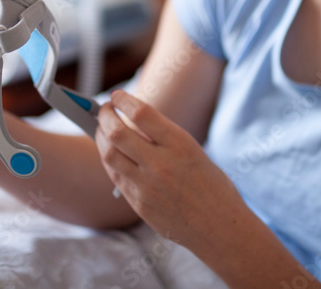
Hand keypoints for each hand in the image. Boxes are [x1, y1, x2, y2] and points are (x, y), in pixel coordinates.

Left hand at [94, 90, 246, 249]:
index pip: (141, 113)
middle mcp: (160, 164)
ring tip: (102, 129)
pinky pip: (115, 176)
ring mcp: (147, 186)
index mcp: (180, 145)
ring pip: (109, 155)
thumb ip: (162, 137)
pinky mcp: (139, 204)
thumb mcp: (192, 150)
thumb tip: (130, 119)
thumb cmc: (210, 184)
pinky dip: (109, 159)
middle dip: (105, 116)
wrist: (219, 226)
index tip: (117, 95)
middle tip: (104, 109)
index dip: (123, 100)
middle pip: (117, 133)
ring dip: (101, 137)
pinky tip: (110, 152)